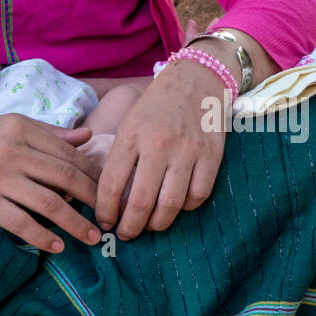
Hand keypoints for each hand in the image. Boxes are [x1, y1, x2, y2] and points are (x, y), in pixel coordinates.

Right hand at [0, 113, 102, 253]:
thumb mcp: (13, 128)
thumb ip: (51, 133)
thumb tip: (89, 136)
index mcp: (22, 129)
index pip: (67, 153)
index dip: (92, 173)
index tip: (108, 189)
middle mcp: (12, 151)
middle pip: (64, 177)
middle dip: (92, 198)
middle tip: (109, 215)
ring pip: (47, 203)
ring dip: (75, 223)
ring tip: (92, 237)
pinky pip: (21, 223)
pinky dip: (43, 237)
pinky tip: (58, 246)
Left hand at [94, 60, 228, 239]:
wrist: (196, 80)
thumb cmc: (156, 106)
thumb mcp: (129, 123)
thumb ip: (120, 156)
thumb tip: (107, 197)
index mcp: (131, 135)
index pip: (111, 183)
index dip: (104, 210)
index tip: (104, 221)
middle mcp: (158, 144)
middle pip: (141, 202)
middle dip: (129, 227)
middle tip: (124, 234)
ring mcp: (187, 151)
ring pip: (170, 205)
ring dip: (156, 224)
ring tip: (148, 227)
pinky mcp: (211, 157)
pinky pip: (198, 197)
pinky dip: (185, 209)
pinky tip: (176, 208)